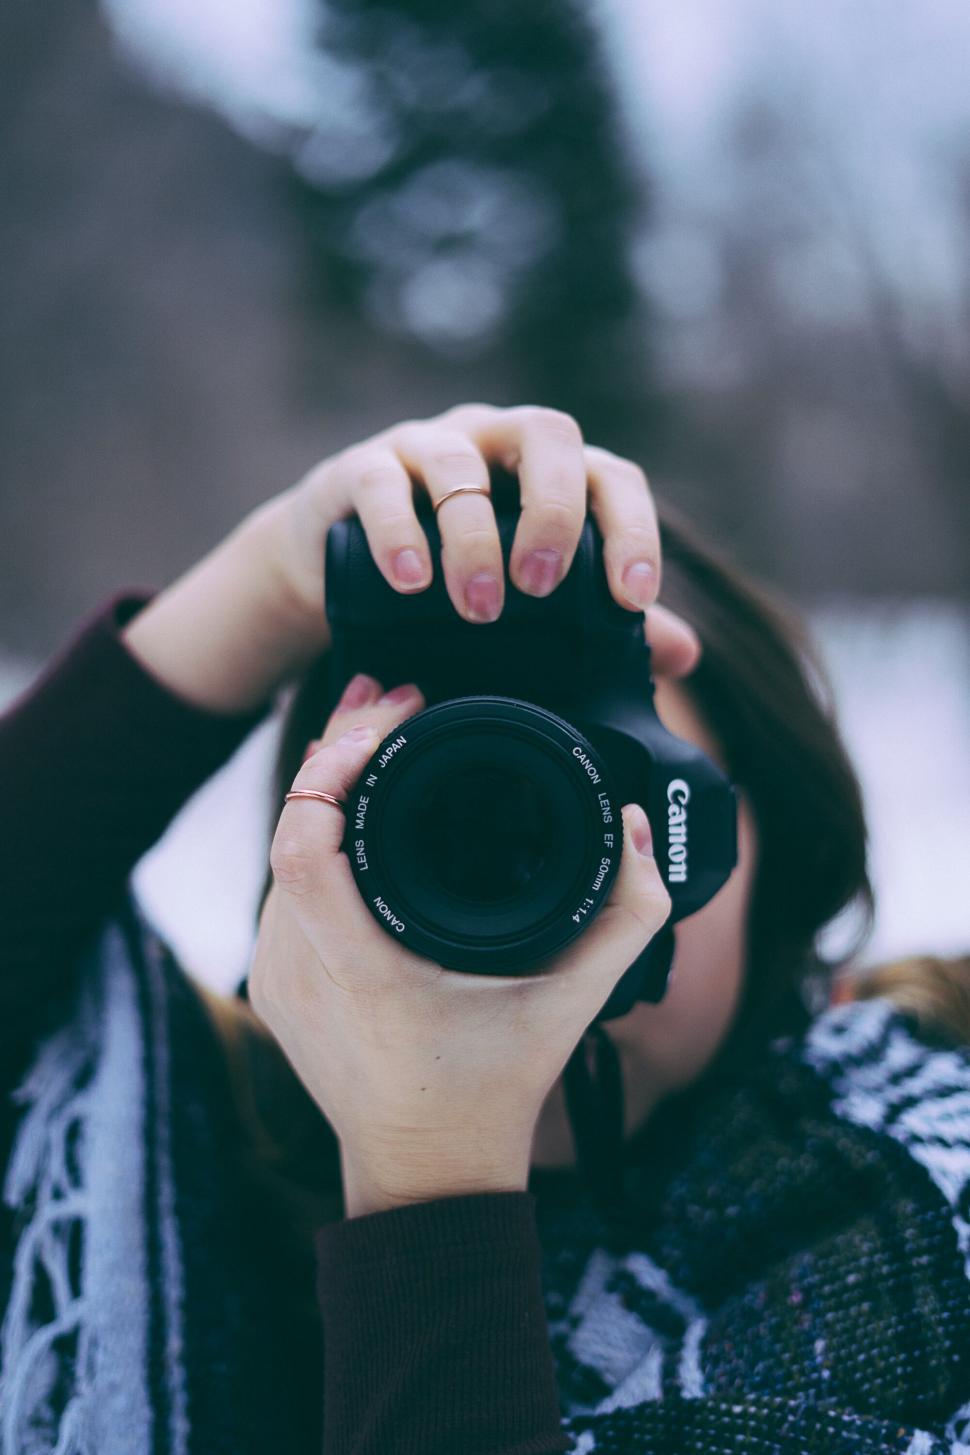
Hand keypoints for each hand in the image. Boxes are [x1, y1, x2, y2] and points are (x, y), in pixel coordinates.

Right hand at [123, 402, 700, 715]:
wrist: (334, 568)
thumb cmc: (450, 578)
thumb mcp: (527, 601)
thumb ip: (602, 621)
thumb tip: (685, 656)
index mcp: (548, 471)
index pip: (610, 475)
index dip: (632, 529)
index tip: (632, 599)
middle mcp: (494, 442)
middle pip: (547, 435)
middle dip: (555, 512)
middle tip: (542, 588)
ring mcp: (424, 447)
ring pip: (459, 463)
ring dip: (473, 538)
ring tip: (478, 607)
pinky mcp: (359, 468)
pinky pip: (380, 481)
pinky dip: (398, 531)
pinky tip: (410, 581)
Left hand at [247, 675, 671, 1217]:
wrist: (425, 1174)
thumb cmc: (495, 1092)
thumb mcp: (573, 1004)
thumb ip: (627, 916)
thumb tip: (635, 829)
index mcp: (361, 971)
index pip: (304, 844)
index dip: (333, 766)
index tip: (390, 718)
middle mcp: (302, 971)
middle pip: (287, 828)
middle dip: (336, 750)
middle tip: (389, 697)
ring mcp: (276, 978)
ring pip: (280, 852)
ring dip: (325, 791)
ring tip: (376, 736)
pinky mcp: (270, 984)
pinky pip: (282, 887)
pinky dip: (317, 837)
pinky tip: (356, 809)